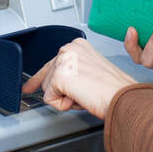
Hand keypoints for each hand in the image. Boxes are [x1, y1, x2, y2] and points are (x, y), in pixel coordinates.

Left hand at [21, 37, 136, 119]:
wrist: (122, 97)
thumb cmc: (114, 89)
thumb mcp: (90, 72)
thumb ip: (72, 72)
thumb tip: (54, 85)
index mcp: (77, 46)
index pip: (52, 63)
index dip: (40, 79)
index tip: (29, 86)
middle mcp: (69, 49)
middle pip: (47, 77)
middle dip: (59, 91)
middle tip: (82, 94)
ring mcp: (63, 61)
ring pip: (47, 89)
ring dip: (65, 98)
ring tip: (85, 94)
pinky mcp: (59, 76)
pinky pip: (50, 100)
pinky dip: (64, 105)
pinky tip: (80, 98)